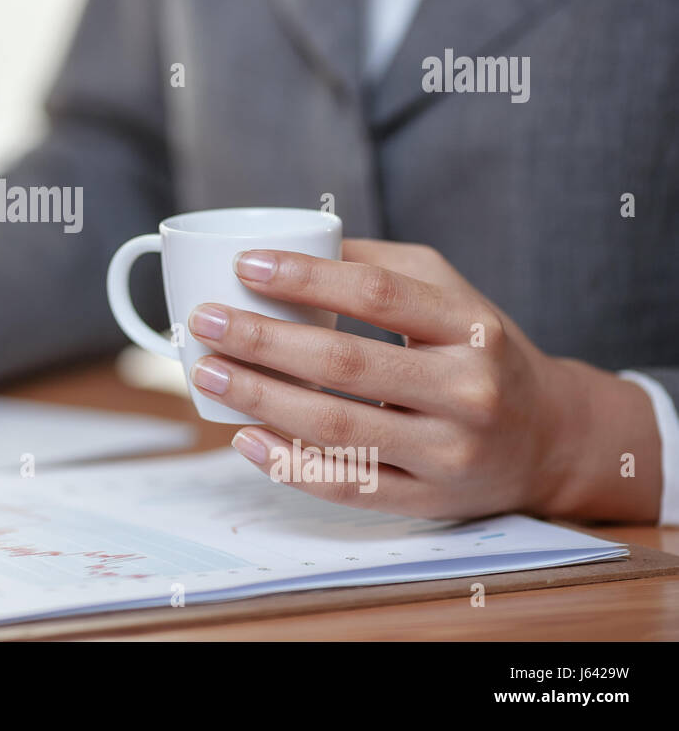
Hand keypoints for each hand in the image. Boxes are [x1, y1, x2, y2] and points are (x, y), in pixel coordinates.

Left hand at [187, 240, 661, 521]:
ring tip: (207, 371)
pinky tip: (243, 436)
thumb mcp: (449, 293)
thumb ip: (377, 267)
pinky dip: (287, 464)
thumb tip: (287, 248)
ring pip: (336, 429)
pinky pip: (346, 485)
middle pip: (345, 364)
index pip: (378, 296)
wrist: (548, 437)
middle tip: (203, 321)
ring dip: (260, 399)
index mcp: (470, 327)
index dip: (305, 278)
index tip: (243, 266)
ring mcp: (448, 454)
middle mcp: (466, 392)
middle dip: (261, 341)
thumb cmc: (479, 350)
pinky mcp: (428, 501)